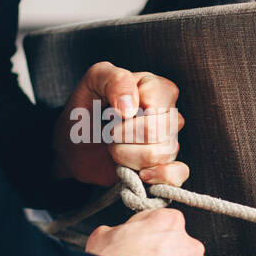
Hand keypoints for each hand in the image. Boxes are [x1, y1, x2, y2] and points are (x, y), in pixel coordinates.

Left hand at [51, 62, 189, 187]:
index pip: (156, 102)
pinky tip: (141, 174)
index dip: (127, 114)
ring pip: (160, 154)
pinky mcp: (166, 167)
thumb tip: (131, 107)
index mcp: (158, 88)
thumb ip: (115, 80)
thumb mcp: (93, 81)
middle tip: (108, 133)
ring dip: (127, 156)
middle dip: (122, 136)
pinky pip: (180, 173)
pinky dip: (160, 176)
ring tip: (115, 149)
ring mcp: (170, 142)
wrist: (75, 144)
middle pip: (157, 131)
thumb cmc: (87, 109)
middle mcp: (169, 114)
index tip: (111, 113)